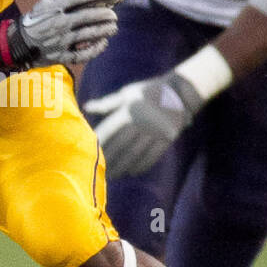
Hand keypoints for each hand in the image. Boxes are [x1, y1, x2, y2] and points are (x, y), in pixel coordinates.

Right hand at [5, 0, 118, 68]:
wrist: (18, 43)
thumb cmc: (36, 21)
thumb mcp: (46, 4)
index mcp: (55, 7)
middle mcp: (59, 22)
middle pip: (90, 15)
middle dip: (107, 14)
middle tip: (114, 14)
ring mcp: (60, 40)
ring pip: (90, 34)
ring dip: (105, 30)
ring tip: (113, 27)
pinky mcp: (60, 56)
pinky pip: (83, 54)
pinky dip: (95, 49)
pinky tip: (103, 43)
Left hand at [85, 68, 204, 177]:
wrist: (180, 91)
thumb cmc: (148, 91)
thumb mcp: (127, 93)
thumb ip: (107, 103)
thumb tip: (86, 107)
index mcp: (128, 111)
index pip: (109, 131)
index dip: (100, 144)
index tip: (90, 153)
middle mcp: (140, 124)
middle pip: (121, 147)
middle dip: (109, 160)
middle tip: (100, 171)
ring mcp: (154, 133)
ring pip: (135, 154)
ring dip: (122, 166)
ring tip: (113, 175)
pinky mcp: (166, 139)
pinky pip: (152, 156)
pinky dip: (141, 166)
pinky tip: (132, 172)